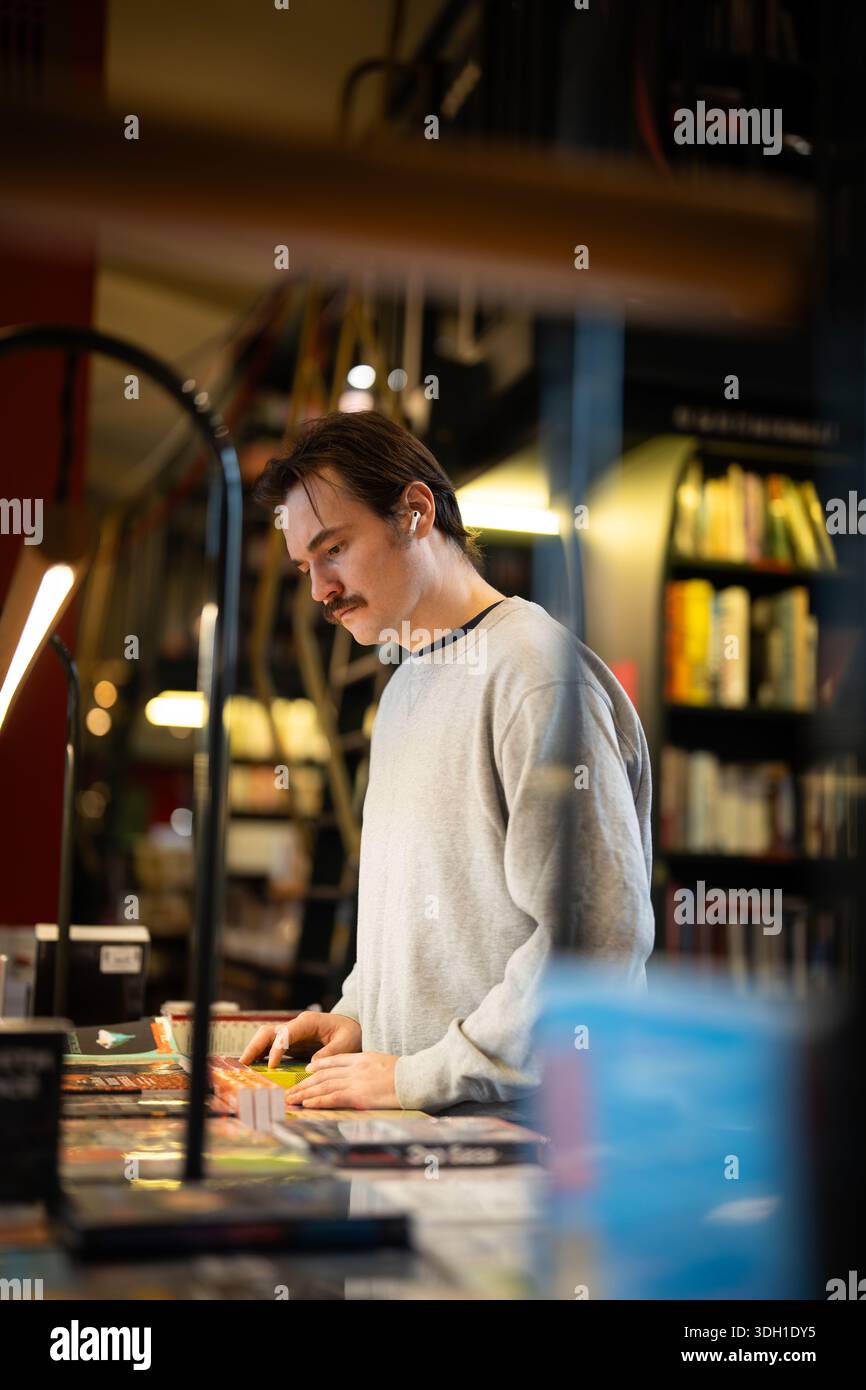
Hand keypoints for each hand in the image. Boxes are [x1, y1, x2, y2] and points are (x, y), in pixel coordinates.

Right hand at [239, 1011, 361, 1067]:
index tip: (272, 1066)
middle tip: (243, 1064)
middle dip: (254, 1046)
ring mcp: (292, 1035)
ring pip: (266, 1039)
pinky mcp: (292, 1044)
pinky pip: (272, 1048)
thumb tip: (311, 1067)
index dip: (277, 1048)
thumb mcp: (346, 1043)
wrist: (353, 1029)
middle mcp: (296, 1026)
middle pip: (268, 1032)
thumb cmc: (351, 1033)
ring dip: (254, 1051)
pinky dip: (262, 1056)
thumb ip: (329, 1053)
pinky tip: (255, 1069)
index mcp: (308, 1022)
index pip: (286, 1033)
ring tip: (244, 1068)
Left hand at [287, 1052, 399, 1108]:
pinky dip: (317, 1101)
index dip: (318, 1066)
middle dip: (304, 1083)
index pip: (334, 1061)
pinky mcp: (358, 1096)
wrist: (414, 1078)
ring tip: (291, 1099)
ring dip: (305, 1093)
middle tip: (289, 1091)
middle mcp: (354, 1068)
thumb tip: (361, 1074)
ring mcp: (355, 1082)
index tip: (307, 1071)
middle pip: (323, 1075)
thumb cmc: (404, 1073)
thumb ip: (368, 1066)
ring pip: (323, 1086)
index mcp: (361, 1058)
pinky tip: (306, 1104)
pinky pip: (332, 1098)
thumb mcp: (383, 1062)